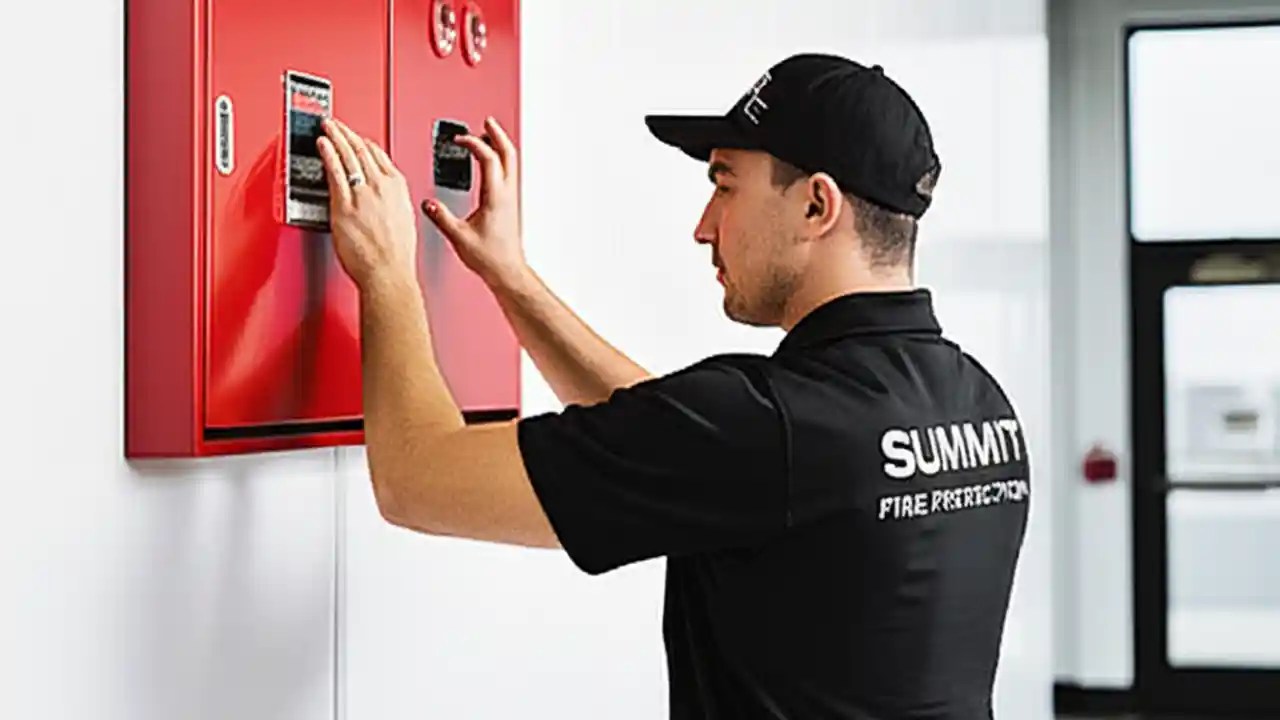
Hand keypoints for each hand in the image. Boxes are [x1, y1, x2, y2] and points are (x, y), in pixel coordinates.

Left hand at [317, 118, 418, 291]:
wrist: (388, 273)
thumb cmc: (395, 256)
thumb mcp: (403, 220)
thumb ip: (390, 202)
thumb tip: (381, 198)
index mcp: (398, 188)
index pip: (379, 156)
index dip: (364, 142)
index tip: (356, 137)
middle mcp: (381, 186)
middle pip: (361, 150)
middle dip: (347, 133)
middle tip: (336, 123)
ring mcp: (362, 193)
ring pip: (348, 155)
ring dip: (336, 136)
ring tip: (327, 126)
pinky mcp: (344, 204)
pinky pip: (335, 170)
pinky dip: (328, 153)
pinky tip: (322, 144)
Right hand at [423, 116, 526, 287]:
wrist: (507, 271)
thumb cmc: (490, 258)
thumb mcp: (459, 237)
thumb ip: (441, 217)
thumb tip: (428, 203)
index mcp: (496, 197)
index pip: (488, 159)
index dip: (474, 143)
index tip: (460, 139)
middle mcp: (507, 194)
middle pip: (508, 153)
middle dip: (497, 134)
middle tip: (486, 121)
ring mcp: (510, 198)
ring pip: (511, 162)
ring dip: (500, 145)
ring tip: (488, 134)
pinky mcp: (509, 205)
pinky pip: (508, 174)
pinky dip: (500, 160)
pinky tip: (490, 162)